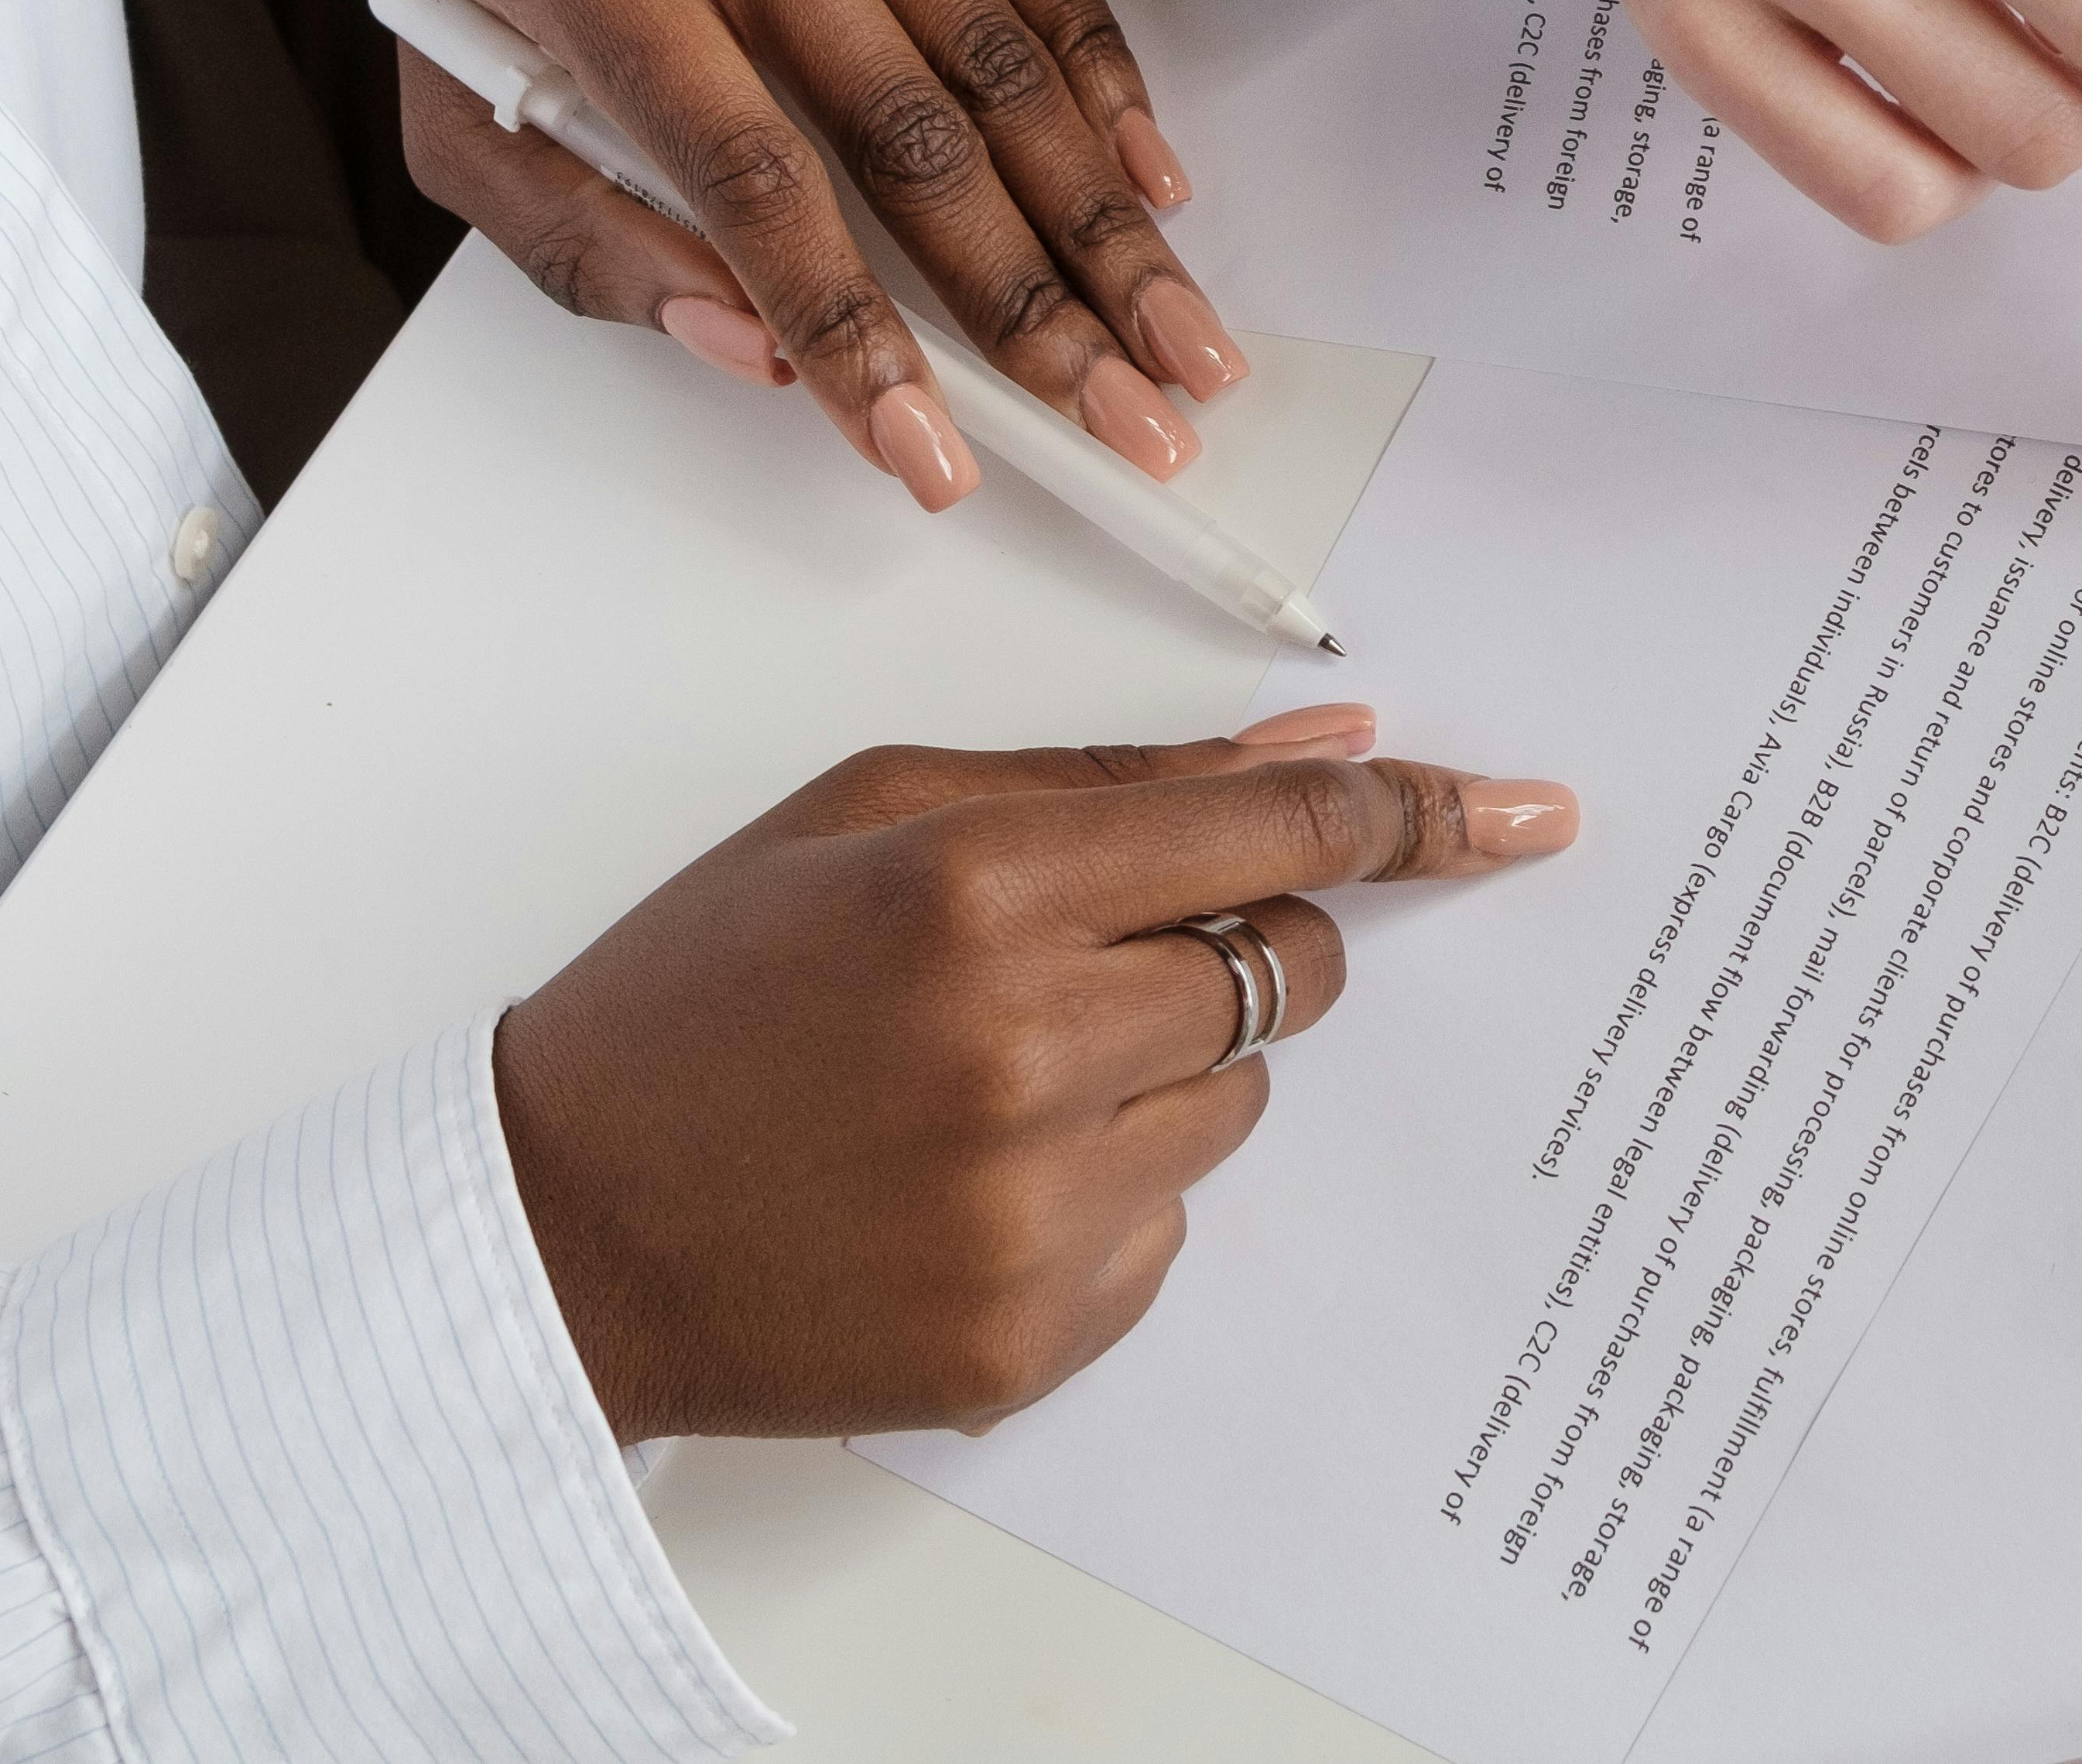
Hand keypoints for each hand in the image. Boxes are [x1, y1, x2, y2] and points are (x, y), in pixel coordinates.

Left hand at [393, 0, 1246, 510]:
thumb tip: (760, 352)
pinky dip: (1103, 82)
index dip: (850, 329)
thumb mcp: (458, 106)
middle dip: (1033, 303)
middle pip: (913, 127)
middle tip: (1122, 423)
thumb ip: (583, 244)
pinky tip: (1150, 184)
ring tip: (1178, 339)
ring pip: (1002, 56)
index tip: (930, 453)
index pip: (747, 171)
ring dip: (1104, 220)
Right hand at [490, 709, 1576, 1440]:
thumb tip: (1326, 745)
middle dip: (1232, 941)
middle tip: (1100, 957)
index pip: (1277, 831)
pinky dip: (1106, 1197)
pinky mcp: (1035, 1337)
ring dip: (1160, 1073)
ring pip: (1236, 1100)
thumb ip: (1117, 781)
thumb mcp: (878, 817)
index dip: (1415, 813)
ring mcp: (1035, 1212)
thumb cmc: (708, 993)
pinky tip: (967, 1184)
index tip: (1521, 811)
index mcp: (979, 891)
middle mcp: (1024, 1051)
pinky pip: (1172, 1232)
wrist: (560, 1226)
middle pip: (1281, 967)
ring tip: (988, 1080)